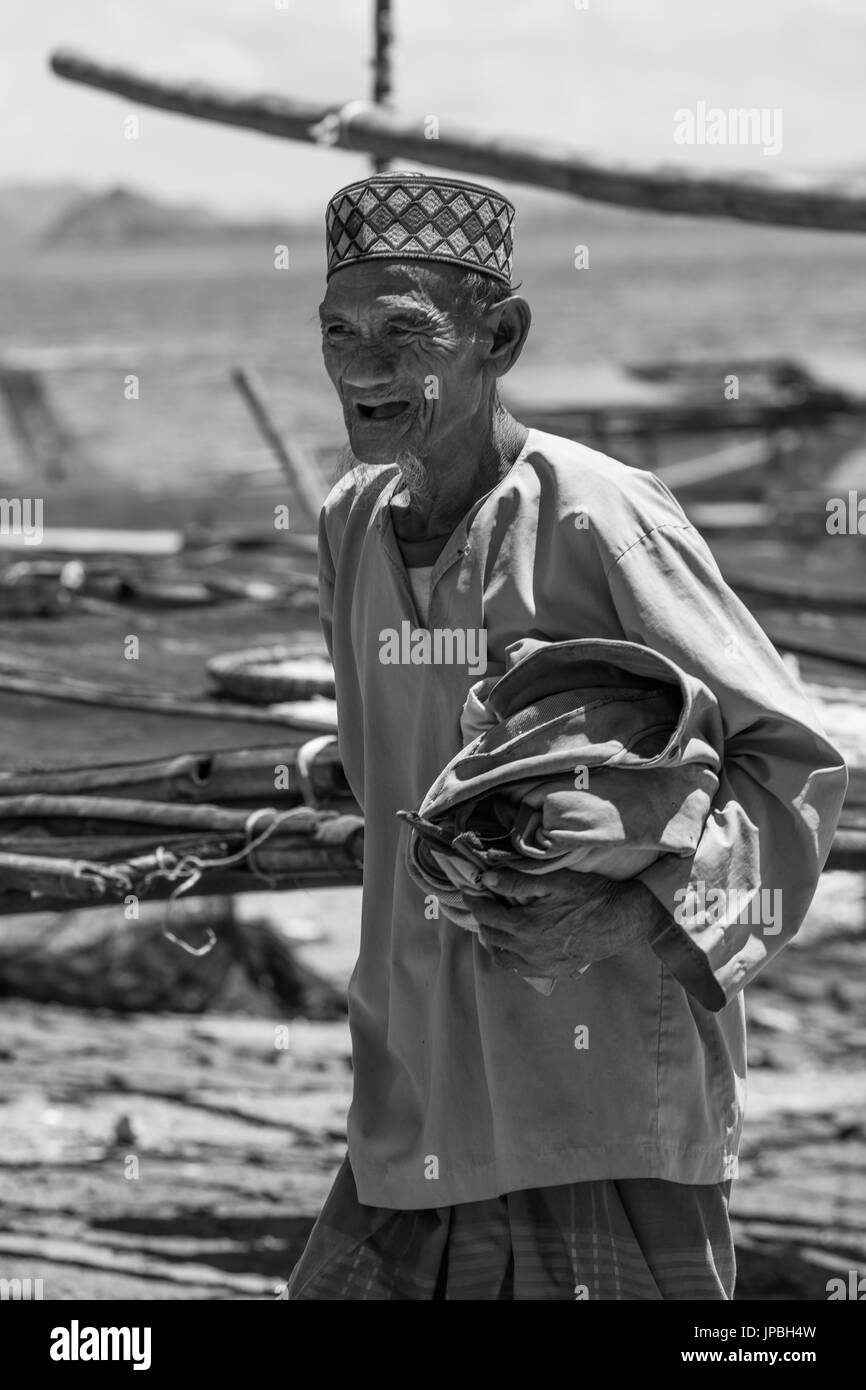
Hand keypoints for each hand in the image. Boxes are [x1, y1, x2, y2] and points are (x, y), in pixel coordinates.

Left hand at [471, 867, 665, 978]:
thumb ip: (517, 881)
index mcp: (525, 926)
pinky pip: (519, 969)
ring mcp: (539, 964)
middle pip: (491, 935)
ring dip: (492, 940)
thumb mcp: (553, 882)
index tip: (469, 891)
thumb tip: (486, 878)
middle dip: (481, 919)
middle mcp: (528, 950)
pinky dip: (508, 956)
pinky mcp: (552, 971)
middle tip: (480, 904)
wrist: (621, 921)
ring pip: (501, 957)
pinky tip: (512, 945)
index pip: (487, 915)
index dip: (475, 902)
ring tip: (492, 925)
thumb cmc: (589, 896)